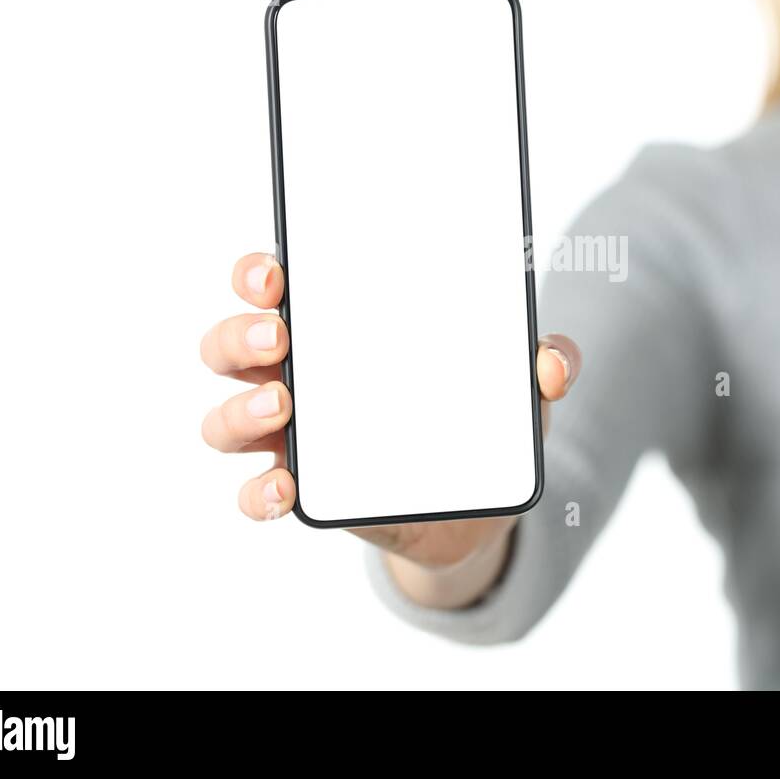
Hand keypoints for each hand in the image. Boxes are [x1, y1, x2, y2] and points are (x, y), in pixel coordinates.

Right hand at [200, 252, 579, 574]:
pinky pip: (256, 492)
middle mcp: (298, 376)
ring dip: (240, 408)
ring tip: (281, 404)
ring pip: (226, 417)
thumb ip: (546, 361)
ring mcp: (293, 437)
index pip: (274, 287)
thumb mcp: (517, 384)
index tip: (276, 273)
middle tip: (281, 334)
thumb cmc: (477, 417)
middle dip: (240, 333)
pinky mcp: (305, 490)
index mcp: (338, 329)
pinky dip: (257, 491)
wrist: (478, 505)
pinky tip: (285, 486)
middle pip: (232, 345)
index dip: (258, 272)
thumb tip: (553, 363)